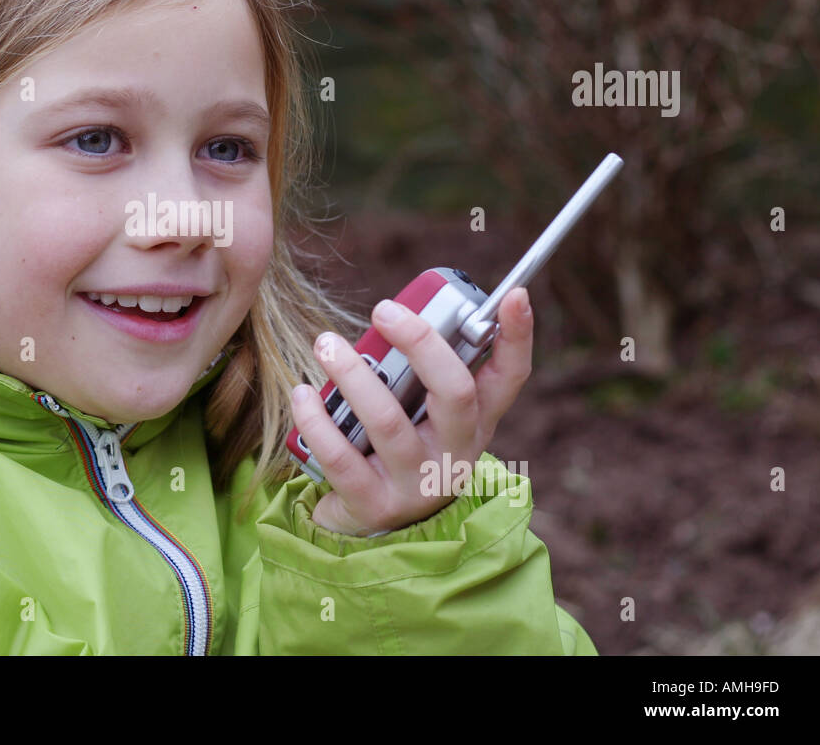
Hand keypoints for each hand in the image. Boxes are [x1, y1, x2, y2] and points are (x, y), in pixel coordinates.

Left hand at [291, 288, 533, 536]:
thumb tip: (399, 311)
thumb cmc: (400, 447)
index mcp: (475, 421)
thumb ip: (421, 372)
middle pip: (454, 391)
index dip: (517, 337)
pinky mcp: (375, 505)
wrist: (375, 526)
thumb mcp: (425, 414)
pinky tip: (302, 395)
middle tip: (383, 308)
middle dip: (420, 342)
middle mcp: (455, 452)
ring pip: (388, 421)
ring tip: (325, 344)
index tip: (516, 294)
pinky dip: (317, 420)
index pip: (508, 376)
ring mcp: (417, 482)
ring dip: (353, 375)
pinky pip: (341, 458)